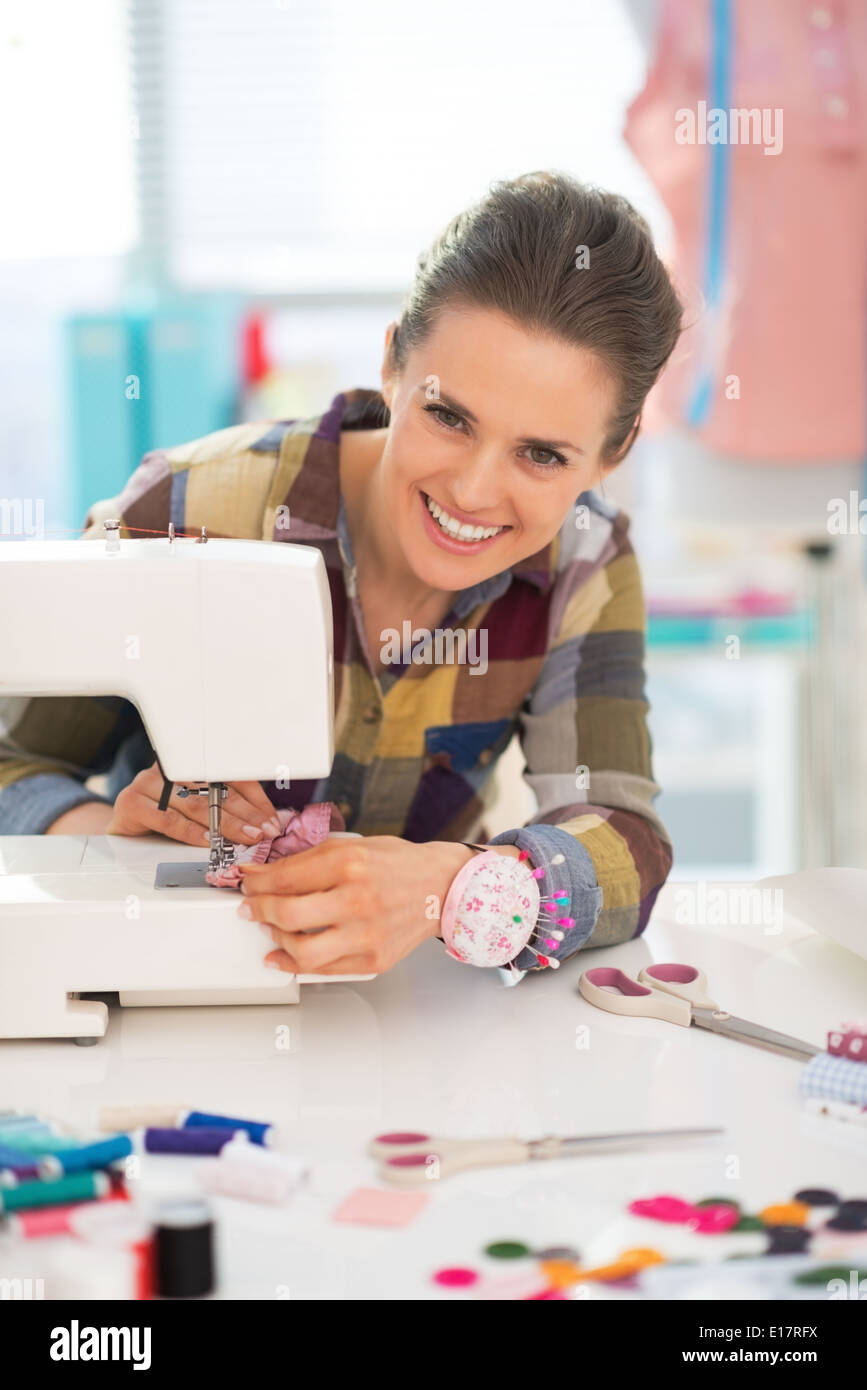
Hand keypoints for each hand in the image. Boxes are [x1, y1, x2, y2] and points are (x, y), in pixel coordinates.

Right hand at [104, 760, 281, 848]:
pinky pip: (168, 819)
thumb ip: (226, 810)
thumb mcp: (198, 810)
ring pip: (195, 804)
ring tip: (245, 837)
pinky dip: (191, 832)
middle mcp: (170, 768)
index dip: (255, 799)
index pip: (230, 777)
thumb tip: (265, 823)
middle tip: (264, 831)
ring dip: (225, 824)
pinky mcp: (132, 802)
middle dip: (245, 814)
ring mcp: (149, 783)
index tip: (272, 820)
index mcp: (190, 764)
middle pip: (216, 790)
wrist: (122, 830)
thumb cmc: (165, 819)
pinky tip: (208, 841)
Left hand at [236, 836, 476, 975]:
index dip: (256, 883)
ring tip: (270, 931)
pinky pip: (325, 970)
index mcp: (351, 864)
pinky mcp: (374, 959)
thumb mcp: (352, 846)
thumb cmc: (398, 865)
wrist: (441, 888)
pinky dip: (296, 965)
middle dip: (258, 911)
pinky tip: (284, 957)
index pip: (285, 878)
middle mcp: (358, 900)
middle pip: (287, 914)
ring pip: (302, 951)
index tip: (247, 884)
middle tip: (250, 908)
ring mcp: (367, 934)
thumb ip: (306, 859)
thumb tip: (263, 874)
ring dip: (275, 941)